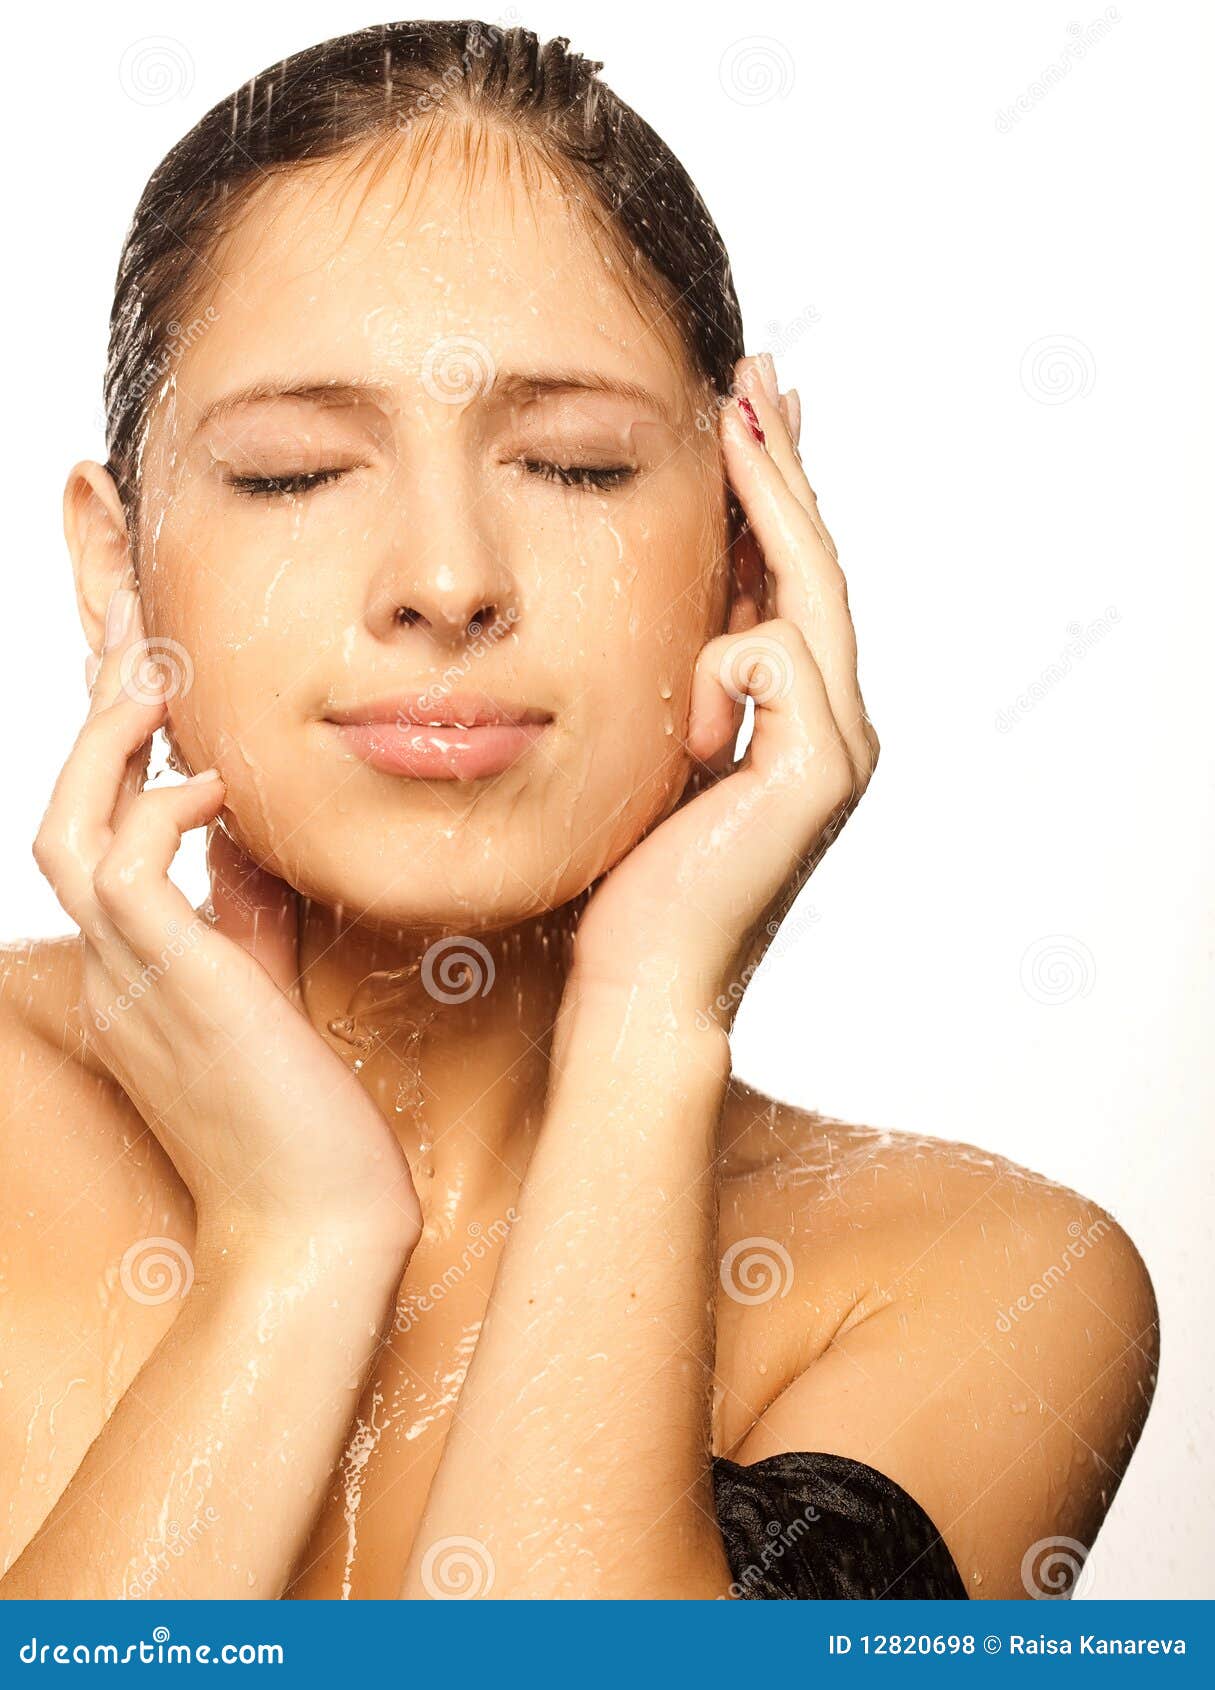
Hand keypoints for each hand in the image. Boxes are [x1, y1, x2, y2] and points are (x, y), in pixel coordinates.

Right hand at [33, 586, 419, 1255]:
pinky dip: (160, 810)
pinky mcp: (179, 987)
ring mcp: (134, 980)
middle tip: (138, 641)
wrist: (316, 1231)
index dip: (110, 759)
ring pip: (66, 830)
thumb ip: (246, 919)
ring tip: (157, 677)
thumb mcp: (265, 996)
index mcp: (132, 974)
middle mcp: (114, 972)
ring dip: (107, 744)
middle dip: (95, 723)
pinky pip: (128, 870)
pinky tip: (216, 786)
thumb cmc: (304, 1124)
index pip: (92, 841)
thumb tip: (243, 842)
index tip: (149, 686)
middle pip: (59, 819)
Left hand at [570, 352, 878, 1024]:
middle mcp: (836, 724)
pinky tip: (691, 718)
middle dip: (785, 465)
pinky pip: (773, 659)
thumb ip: (680, 678)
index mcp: (797, 717)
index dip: (774, 495)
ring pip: (806, 593)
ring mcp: (838, 748)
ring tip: (737, 417)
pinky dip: (723, 662)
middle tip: (759, 374)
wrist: (641, 979)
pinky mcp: (818, 772)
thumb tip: (675, 608)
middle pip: (813, 567)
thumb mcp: (652, 745)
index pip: (790, 582)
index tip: (750, 412)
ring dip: (767, 504)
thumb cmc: (632, 875)